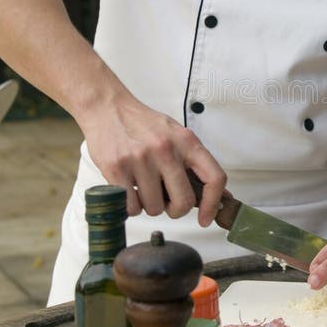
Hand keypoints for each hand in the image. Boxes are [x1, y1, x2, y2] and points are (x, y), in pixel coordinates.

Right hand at [79, 93, 225, 225]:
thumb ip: (194, 162)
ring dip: (149, 205)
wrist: (107, 108)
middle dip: (175, 210)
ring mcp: (141, 159)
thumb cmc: (142, 124)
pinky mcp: (117, 168)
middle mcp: (166, 149)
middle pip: (183, 202)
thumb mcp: (176, 135)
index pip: (214, 177)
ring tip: (142, 186)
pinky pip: (131, 207)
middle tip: (166, 202)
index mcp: (187, 141)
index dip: (213, 204)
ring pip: (155, 208)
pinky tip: (128, 189)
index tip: (205, 218)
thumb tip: (219, 195)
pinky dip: (130, 206)